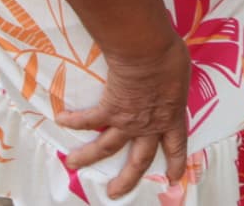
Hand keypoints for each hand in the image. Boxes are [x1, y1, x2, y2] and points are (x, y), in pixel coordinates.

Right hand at [56, 38, 190, 198]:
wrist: (149, 52)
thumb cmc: (170, 57)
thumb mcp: (182, 76)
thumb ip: (174, 87)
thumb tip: (170, 80)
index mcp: (172, 117)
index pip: (177, 145)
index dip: (176, 162)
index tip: (172, 178)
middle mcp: (149, 125)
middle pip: (139, 160)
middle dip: (127, 179)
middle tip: (114, 193)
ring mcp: (127, 120)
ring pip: (105, 148)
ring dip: (86, 157)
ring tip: (72, 164)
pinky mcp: (108, 109)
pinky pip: (87, 119)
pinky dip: (72, 119)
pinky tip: (61, 118)